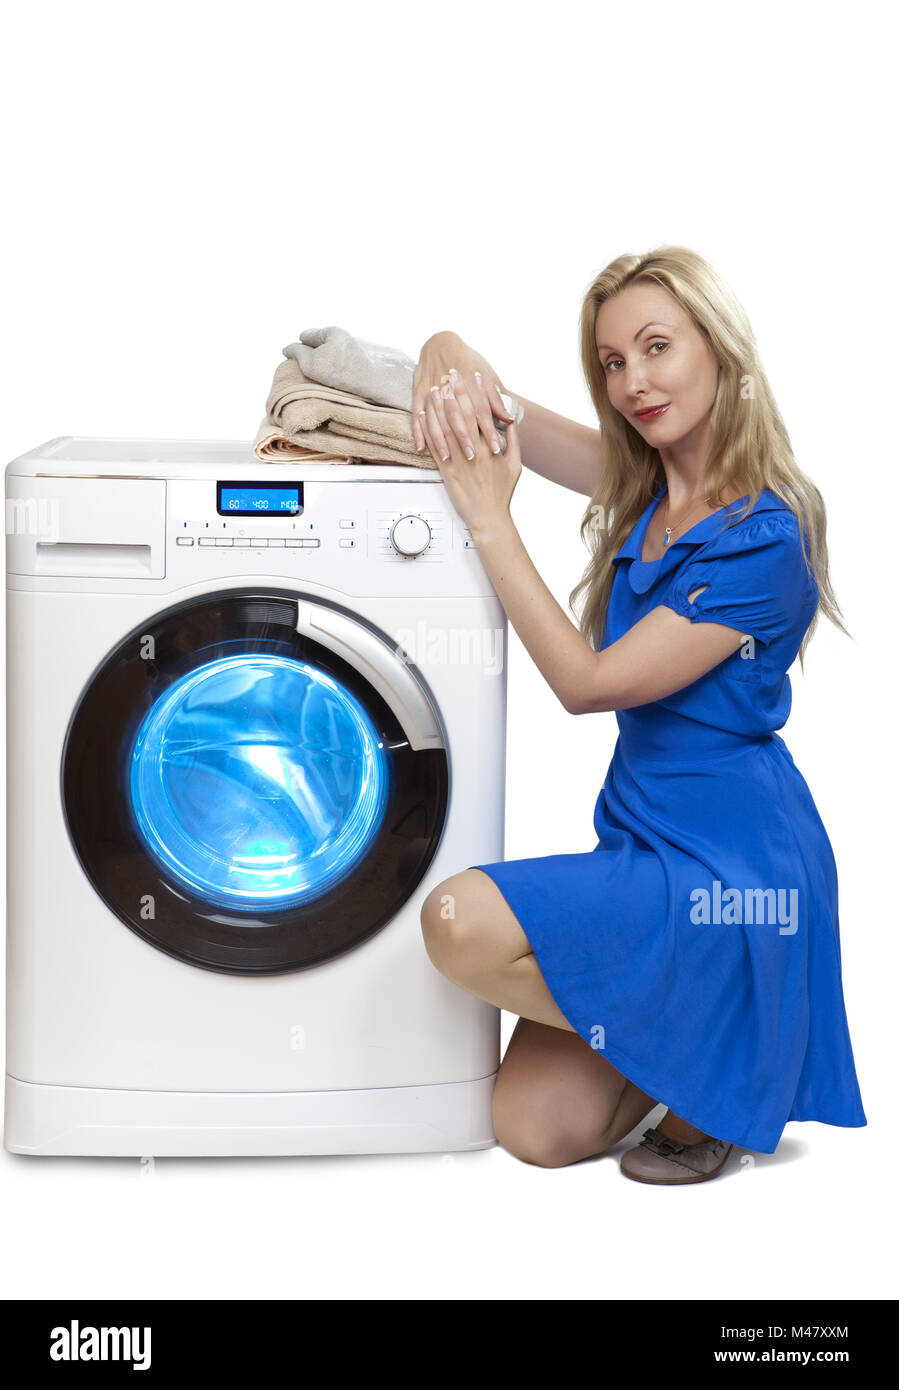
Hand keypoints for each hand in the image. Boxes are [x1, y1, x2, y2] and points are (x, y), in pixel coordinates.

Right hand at [412, 331, 513, 459]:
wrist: (441, 342)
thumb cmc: (468, 361)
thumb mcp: (486, 375)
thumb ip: (495, 399)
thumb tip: (508, 419)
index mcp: (469, 381)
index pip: (480, 411)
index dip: (488, 430)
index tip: (495, 449)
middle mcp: (449, 386)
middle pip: (457, 416)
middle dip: (465, 438)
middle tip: (472, 458)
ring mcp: (431, 390)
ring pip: (435, 418)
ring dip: (441, 440)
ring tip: (448, 458)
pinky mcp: (417, 393)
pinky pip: (416, 415)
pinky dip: (418, 432)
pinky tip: (421, 447)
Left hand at [427, 374, 521, 537]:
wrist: (488, 517)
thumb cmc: (501, 494)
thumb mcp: (515, 465)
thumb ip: (514, 442)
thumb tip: (511, 422)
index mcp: (490, 448)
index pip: (481, 413)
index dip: (476, 393)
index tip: (474, 375)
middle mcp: (473, 452)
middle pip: (461, 415)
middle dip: (455, 392)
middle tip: (451, 373)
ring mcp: (458, 461)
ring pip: (445, 428)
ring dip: (440, 406)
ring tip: (436, 388)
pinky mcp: (446, 472)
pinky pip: (435, 446)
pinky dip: (429, 429)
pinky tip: (426, 415)